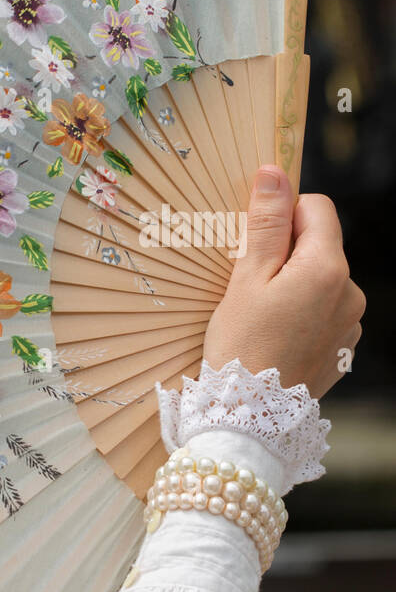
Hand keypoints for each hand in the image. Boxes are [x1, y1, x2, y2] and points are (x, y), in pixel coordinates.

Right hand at [203, 165, 364, 400]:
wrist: (248, 418)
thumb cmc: (240, 346)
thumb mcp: (244, 279)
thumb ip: (264, 224)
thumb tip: (275, 172)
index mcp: (327, 268)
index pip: (316, 208)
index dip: (282, 214)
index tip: (252, 241)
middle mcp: (351, 291)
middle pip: (319, 246)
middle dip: (284, 254)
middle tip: (247, 288)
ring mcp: (350, 322)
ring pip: (320, 280)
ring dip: (293, 286)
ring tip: (260, 318)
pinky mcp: (342, 347)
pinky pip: (323, 312)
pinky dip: (301, 314)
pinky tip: (275, 337)